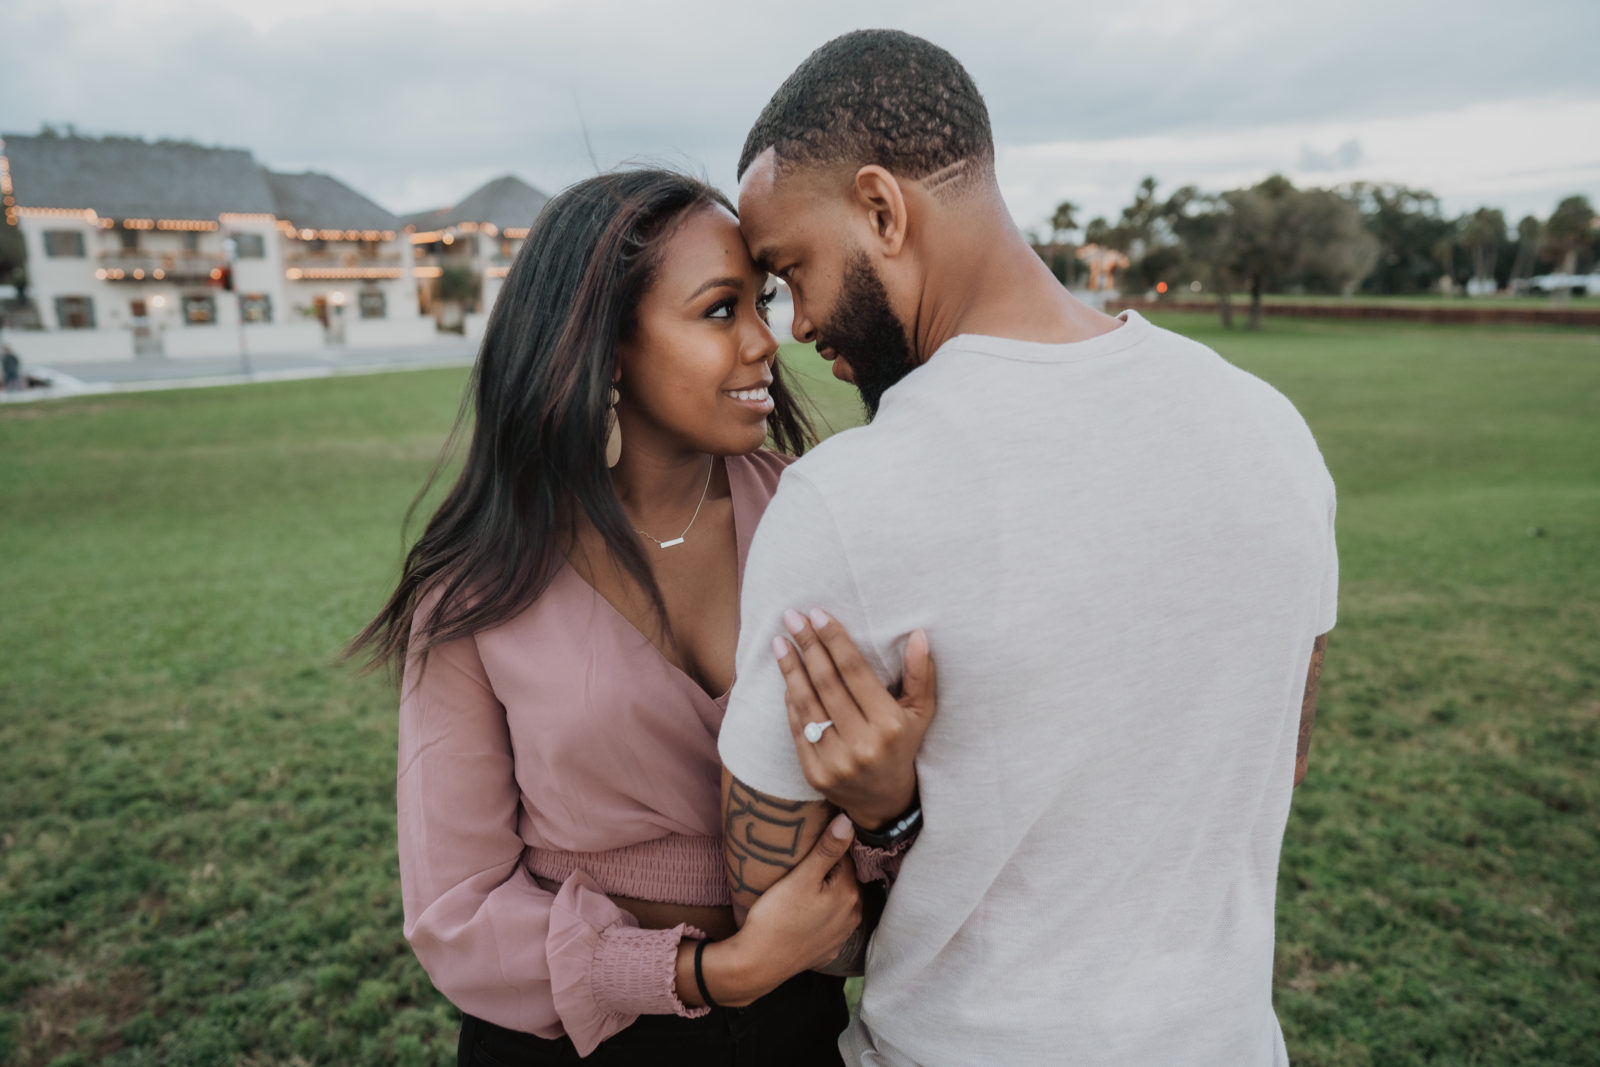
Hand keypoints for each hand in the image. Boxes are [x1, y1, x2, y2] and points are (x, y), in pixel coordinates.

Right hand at [696, 814, 861, 1004]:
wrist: (758, 963)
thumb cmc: (776, 917)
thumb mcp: (801, 877)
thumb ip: (827, 849)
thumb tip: (849, 821)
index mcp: (849, 893)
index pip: (844, 858)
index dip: (824, 850)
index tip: (805, 850)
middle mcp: (854, 915)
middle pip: (844, 880)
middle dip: (828, 872)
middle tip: (800, 869)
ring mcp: (842, 935)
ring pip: (838, 901)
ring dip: (826, 893)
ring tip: (801, 891)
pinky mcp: (830, 949)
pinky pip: (830, 923)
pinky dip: (822, 916)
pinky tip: (804, 915)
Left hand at [775, 610, 937, 829]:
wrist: (884, 801)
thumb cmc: (903, 746)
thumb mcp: (920, 713)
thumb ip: (920, 674)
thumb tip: (919, 635)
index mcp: (889, 725)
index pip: (854, 671)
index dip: (834, 640)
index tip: (817, 613)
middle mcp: (861, 744)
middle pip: (826, 683)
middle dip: (807, 646)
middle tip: (791, 617)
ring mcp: (835, 761)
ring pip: (806, 703)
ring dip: (790, 668)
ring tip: (779, 642)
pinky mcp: (814, 773)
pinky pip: (797, 727)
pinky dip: (790, 699)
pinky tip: (786, 676)